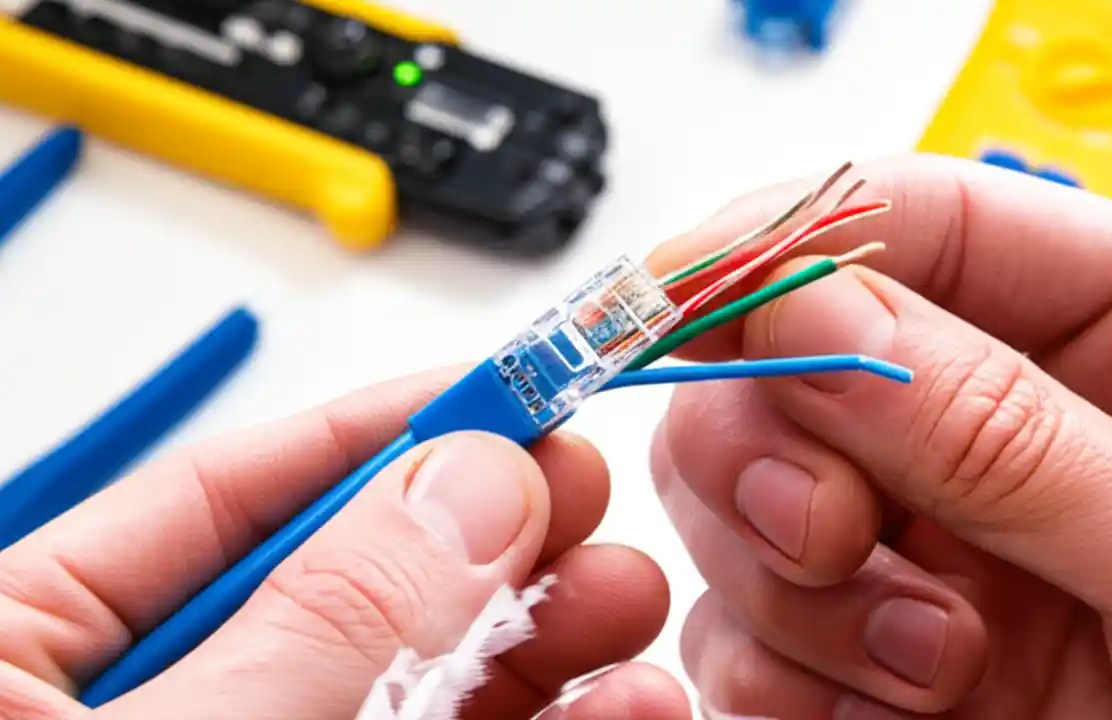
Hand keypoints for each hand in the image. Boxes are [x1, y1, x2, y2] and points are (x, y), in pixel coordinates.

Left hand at [0, 368, 689, 718]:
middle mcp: (164, 703)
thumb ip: (324, 616)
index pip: (231, 493)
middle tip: (591, 493)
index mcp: (34, 647)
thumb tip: (468, 482)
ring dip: (547, 635)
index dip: (387, 429)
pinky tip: (621, 703)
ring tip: (626, 601)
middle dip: (494, 534)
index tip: (510, 386)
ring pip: (429, 679)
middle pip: (357, 582)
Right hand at [648, 155, 1111, 717]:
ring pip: (742, 502)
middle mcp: (1009, 434)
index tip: (673, 287)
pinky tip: (890, 712)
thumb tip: (810, 310)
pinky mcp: (879, 665)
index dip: (782, 237)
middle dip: (771, 444)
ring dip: (794, 588)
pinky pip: (746, 638)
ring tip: (934, 665)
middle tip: (830, 533)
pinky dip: (779, 680)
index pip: (922, 223)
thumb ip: (1009, 433)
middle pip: (786, 358)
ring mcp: (935, 551)